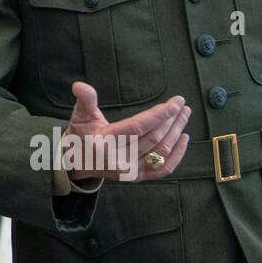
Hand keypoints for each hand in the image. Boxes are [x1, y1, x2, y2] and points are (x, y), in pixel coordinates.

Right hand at [66, 81, 190, 181]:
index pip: (138, 127)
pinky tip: (184, 139)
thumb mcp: (80, 115)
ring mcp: (130, 171)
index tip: (175, 103)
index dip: (158, 115)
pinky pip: (163, 169)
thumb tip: (80, 85)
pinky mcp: (137, 177)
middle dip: (171, 120)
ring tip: (185, 116)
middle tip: (183, 105)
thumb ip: (85, 100)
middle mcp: (119, 159)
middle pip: (153, 138)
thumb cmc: (80, 135)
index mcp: (105, 142)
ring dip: (176, 133)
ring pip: (160, 151)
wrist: (76, 163)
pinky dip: (177, 155)